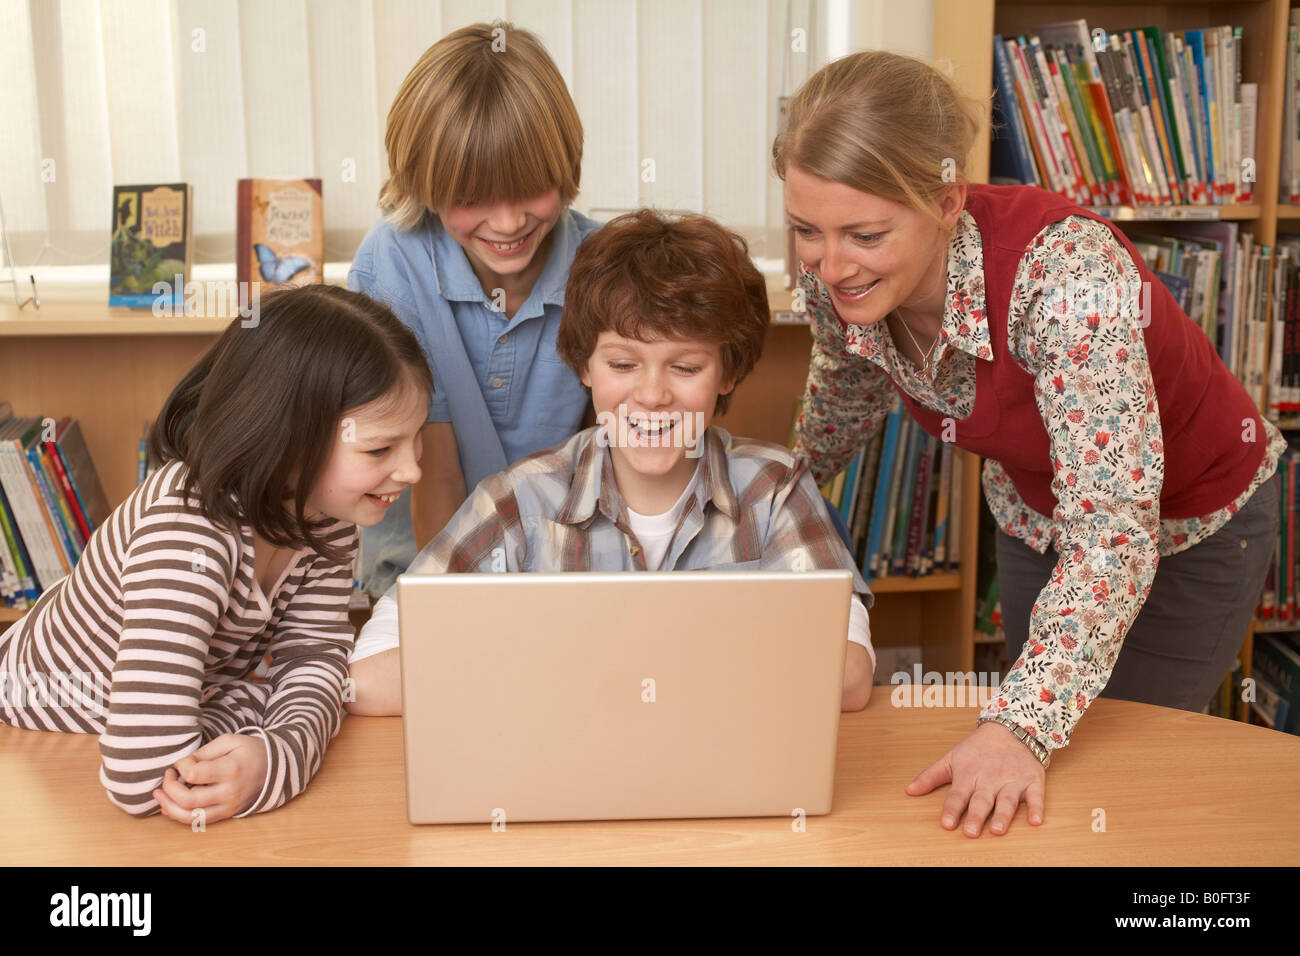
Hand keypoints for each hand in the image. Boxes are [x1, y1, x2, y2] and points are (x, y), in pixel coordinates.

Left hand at [153, 734, 268, 825]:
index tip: (182, 762)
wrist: (275, 769)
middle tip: (168, 775)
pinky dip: (179, 815)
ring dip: (168, 807)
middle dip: (168, 788)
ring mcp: (228, 807)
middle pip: (187, 800)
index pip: (193, 774)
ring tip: (159, 794)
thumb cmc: (250, 751)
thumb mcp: (230, 741)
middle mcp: (229, 792)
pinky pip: (197, 821)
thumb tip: (181, 767)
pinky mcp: (226, 814)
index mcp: (230, 770)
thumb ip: (204, 752)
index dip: (180, 767)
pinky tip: (169, 805)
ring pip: (189, 817)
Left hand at [905, 721, 1045, 836]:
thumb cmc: (978, 748)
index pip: (958, 795)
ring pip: (1007, 800)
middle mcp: (990, 780)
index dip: (952, 809)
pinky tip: (1036, 820)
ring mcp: (1012, 781)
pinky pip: (1036, 796)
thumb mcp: (951, 758)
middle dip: (976, 816)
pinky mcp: (1032, 781)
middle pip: (982, 801)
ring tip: (998, 830)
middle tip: (971, 832)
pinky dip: (1036, 808)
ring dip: (1003, 815)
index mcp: (969, 775)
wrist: (1010, 729)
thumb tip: (908, 791)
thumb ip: (930, 776)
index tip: (947, 824)